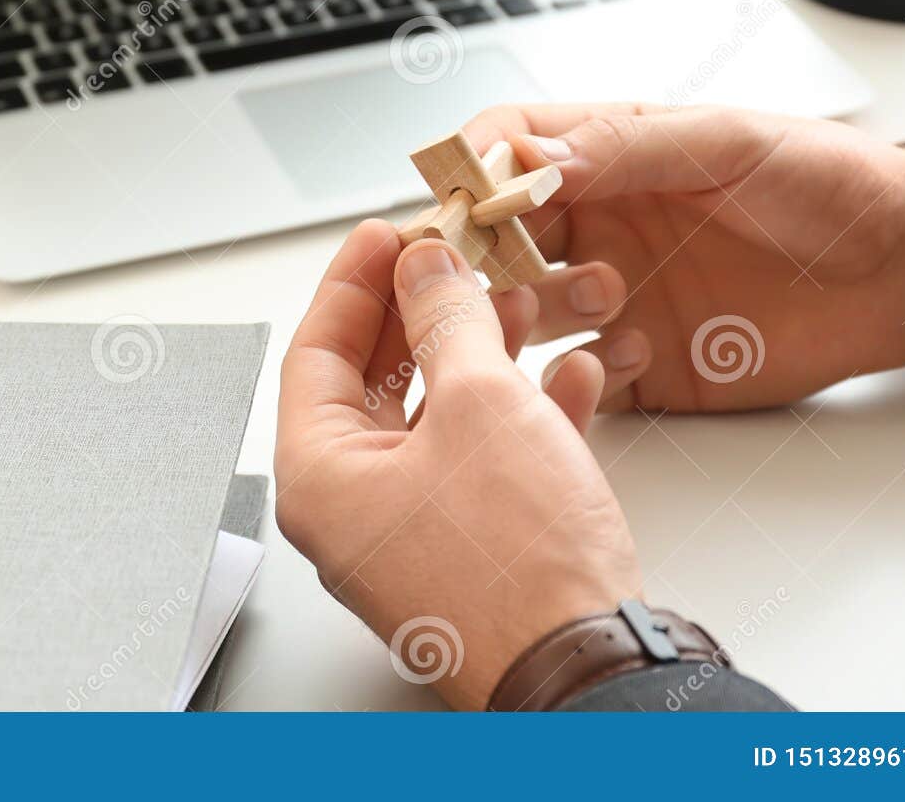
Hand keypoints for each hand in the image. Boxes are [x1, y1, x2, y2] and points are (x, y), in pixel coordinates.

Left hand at [275, 221, 642, 709]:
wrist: (589, 671)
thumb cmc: (517, 562)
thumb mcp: (480, 404)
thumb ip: (446, 320)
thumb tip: (426, 266)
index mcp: (322, 476)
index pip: (315, 353)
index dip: (353, 282)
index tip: (387, 233)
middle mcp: (356, 508)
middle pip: (376, 380)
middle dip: (427, 312)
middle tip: (458, 259)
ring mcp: (415, 532)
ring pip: (438, 416)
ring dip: (482, 354)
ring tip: (523, 302)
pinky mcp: (475, 549)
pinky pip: (484, 461)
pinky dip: (521, 414)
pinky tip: (571, 377)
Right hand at [463, 103, 904, 411]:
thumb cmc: (829, 185)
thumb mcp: (730, 144)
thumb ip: (629, 149)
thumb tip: (534, 161)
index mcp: (609, 157)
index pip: (506, 149)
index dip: (470, 168)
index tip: (459, 197)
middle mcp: (598, 225)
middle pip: (493, 237)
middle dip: (478, 255)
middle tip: (487, 271)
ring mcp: (613, 296)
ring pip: (523, 310)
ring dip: (537, 309)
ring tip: (605, 296)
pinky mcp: (640, 363)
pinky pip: (578, 377)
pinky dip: (586, 372)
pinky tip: (639, 351)